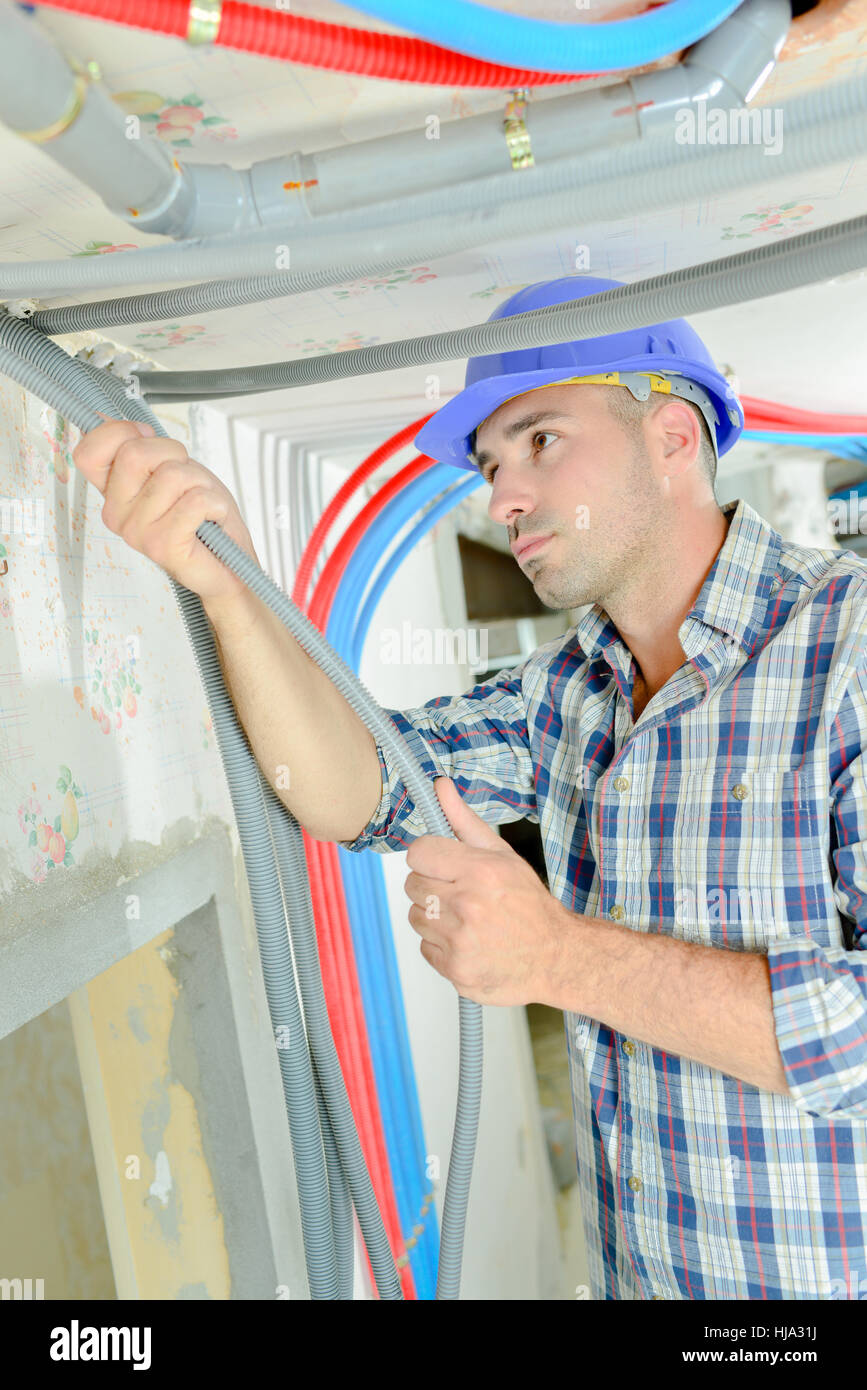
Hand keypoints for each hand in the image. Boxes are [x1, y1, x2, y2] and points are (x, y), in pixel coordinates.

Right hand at [72, 417, 259, 605]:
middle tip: (187, 479)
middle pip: (134, 454)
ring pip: (172, 475)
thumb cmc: (203, 516)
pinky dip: (215, 504)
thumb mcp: (172, 468)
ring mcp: (136, 532)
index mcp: (113, 493)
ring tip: (202, 504)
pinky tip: (212, 519)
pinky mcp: (162, 546)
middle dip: (174, 454)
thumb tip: (107, 414)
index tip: (147, 439)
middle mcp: (116, 513)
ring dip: (200, 483)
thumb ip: (141, 446)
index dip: (120, 432)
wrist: (229, 564)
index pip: (88, 451)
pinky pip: (194, 501)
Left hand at [404, 777, 567, 1004]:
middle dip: (432, 887)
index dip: (429, 858)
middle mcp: (467, 906)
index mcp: (479, 872)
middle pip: (412, 885)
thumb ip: (464, 821)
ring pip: (415, 916)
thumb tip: (440, 786)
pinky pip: (425, 947)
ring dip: (434, 917)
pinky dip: (442, 945)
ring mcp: (460, 941)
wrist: (556, 956)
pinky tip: (468, 941)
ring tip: (466, 919)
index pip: (418, 853)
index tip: (442, 864)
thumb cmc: (528, 904)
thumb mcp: (502, 855)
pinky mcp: (455, 970)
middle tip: (460, 894)